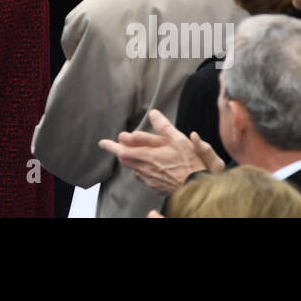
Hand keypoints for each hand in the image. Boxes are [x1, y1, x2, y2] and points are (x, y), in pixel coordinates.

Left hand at [98, 108, 221, 194]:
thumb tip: (153, 113)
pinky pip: (144, 177)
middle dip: (117, 151)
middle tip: (110, 145)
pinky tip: (144, 168)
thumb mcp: (179, 140)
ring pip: (134, 169)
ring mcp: (150, 179)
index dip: (111, 146)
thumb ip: (164, 126)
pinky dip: (141, 170)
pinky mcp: (157, 186)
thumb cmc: (189, 162)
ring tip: (126, 154)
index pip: (122, 151)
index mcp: (147, 156)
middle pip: (125, 160)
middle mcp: (145, 169)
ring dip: (130, 160)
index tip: (102, 142)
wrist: (198, 187)